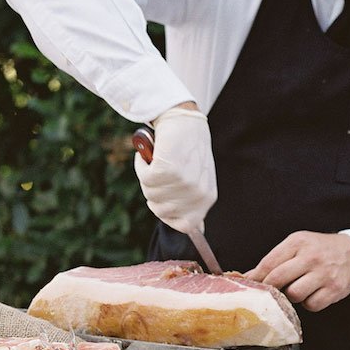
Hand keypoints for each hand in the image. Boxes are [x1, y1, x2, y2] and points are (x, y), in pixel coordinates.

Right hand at [134, 103, 216, 233]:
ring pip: (150, 194)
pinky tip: (151, 154)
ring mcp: (183, 184)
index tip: (162, 200)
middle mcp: (197, 194)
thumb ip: (195, 203)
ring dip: (147, 176)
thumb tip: (195, 230)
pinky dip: (141, 164)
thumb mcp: (198, 179)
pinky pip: (144, 178)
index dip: (168, 215)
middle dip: (153, 193)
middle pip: (162, 211)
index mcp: (208, 198)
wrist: (184, 120)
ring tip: (157, 160)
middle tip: (158, 173)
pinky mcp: (167, 171)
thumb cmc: (189, 149)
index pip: (186, 226)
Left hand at [245, 232, 349, 311]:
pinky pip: (311, 305)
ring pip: (294, 294)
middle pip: (278, 279)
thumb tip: (247, 277)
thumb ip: (273, 260)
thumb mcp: (296, 246)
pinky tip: (312, 293)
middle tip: (271, 290)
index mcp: (298, 242)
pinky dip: (308, 303)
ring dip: (292, 296)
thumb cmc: (318, 250)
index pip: (269, 263)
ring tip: (299, 288)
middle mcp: (312, 257)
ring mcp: (325, 274)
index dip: (256, 278)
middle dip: (270, 288)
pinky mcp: (335, 289)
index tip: (249, 285)